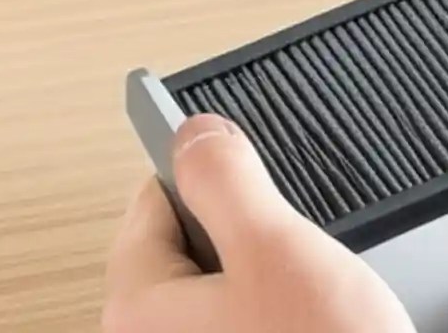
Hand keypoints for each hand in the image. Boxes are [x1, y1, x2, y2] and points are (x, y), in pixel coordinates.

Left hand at [102, 114, 415, 332]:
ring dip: (261, 285)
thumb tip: (196, 134)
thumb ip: (226, 178)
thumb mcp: (277, 249)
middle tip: (288, 255)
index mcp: (136, 311)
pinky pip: (236, 330)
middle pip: (181, 253)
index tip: (239, 165)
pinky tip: (311, 330)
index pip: (150, 203)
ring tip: (308, 304)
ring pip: (216, 297)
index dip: (203, 175)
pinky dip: (270, 321)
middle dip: (239, 239)